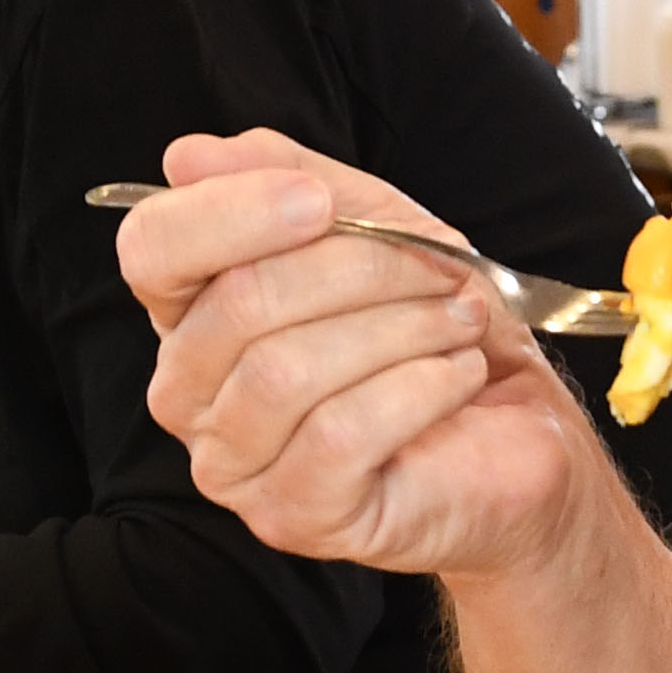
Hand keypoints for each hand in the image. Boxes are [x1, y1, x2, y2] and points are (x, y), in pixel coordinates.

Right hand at [120, 127, 618, 585]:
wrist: (518, 437)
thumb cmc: (438, 331)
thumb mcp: (376, 223)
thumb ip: (286, 176)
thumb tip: (188, 156)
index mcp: (193, 314)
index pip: (153, 251)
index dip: (230, 212)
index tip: (321, 200)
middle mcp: (191, 395)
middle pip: (236, 304)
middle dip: (358, 267)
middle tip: (442, 268)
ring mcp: (234, 466)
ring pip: (286, 371)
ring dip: (399, 327)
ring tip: (460, 321)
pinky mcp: (294, 516)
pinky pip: (340, 434)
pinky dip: (419, 388)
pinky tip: (458, 375)